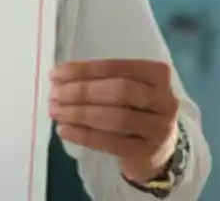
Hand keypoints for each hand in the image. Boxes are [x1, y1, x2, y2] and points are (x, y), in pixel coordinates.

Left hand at [49, 59, 178, 182]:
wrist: (157, 152)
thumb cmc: (135, 111)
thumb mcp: (128, 90)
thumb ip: (101, 80)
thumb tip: (60, 78)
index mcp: (157, 74)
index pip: (118, 67)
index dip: (85, 69)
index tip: (56, 74)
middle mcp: (164, 100)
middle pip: (119, 91)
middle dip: (82, 91)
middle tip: (55, 94)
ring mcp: (158, 128)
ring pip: (116, 118)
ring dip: (80, 113)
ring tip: (56, 111)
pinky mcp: (146, 153)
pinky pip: (111, 143)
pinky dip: (84, 135)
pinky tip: (65, 130)